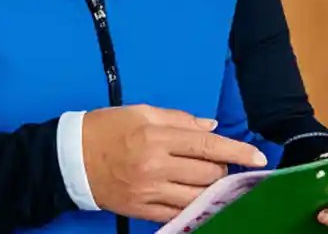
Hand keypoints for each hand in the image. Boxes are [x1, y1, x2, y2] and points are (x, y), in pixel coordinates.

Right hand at [82, 104, 268, 221]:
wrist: (68, 159)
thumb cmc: (106, 128)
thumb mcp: (141, 112)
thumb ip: (180, 119)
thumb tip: (211, 126)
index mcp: (157, 137)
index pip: (208, 145)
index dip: (237, 151)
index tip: (258, 157)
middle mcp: (156, 166)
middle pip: (207, 173)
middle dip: (222, 169)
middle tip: (218, 163)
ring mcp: (149, 192)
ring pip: (197, 197)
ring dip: (212, 190)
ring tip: (212, 182)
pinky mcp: (141, 210)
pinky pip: (177, 214)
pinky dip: (194, 208)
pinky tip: (199, 201)